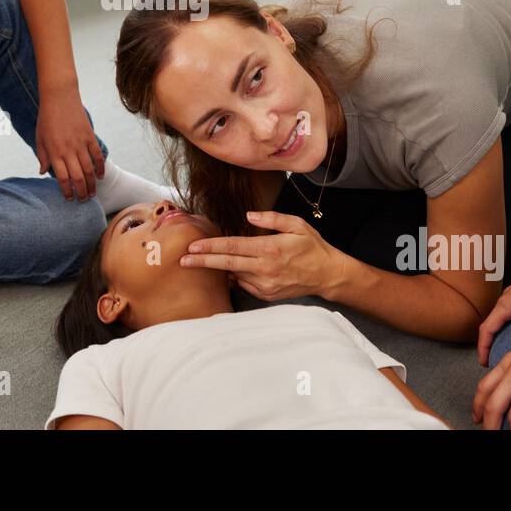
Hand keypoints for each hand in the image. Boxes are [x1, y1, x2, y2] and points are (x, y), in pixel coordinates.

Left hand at [35, 92, 104, 200]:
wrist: (59, 96)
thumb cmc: (46, 118)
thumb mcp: (39, 138)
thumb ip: (43, 156)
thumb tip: (43, 172)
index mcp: (54, 152)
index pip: (63, 179)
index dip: (67, 192)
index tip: (69, 199)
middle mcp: (68, 150)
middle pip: (78, 178)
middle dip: (81, 192)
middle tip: (84, 200)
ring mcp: (80, 143)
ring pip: (89, 170)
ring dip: (91, 184)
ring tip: (92, 193)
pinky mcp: (89, 136)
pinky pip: (97, 156)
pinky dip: (100, 167)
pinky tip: (100, 176)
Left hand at [179, 210, 344, 300]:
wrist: (327, 275)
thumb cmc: (312, 247)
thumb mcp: (296, 225)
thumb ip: (271, 218)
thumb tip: (249, 216)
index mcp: (270, 248)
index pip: (233, 246)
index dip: (211, 246)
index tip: (193, 246)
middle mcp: (265, 268)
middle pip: (226, 264)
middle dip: (202, 262)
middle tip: (183, 260)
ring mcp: (265, 285)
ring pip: (234, 275)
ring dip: (218, 269)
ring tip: (202, 262)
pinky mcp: (267, 295)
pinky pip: (244, 284)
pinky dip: (236, 276)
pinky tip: (232, 270)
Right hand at [477, 267, 510, 367]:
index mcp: (505, 304)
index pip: (487, 328)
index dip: (483, 346)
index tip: (484, 362)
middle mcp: (505, 300)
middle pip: (490, 324)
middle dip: (487, 343)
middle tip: (491, 360)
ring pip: (498, 319)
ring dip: (496, 335)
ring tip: (501, 351)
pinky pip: (506, 315)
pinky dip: (505, 327)